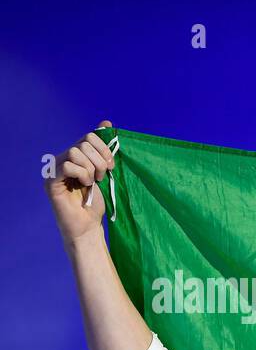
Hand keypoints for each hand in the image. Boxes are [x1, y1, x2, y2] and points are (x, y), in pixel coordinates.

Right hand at [45, 120, 114, 247]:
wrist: (88, 226)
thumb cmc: (96, 202)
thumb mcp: (104, 173)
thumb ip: (104, 151)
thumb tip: (106, 123)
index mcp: (76, 156)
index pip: (89, 136)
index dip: (104, 149)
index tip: (111, 166)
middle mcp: (63, 159)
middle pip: (84, 143)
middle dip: (99, 161)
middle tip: (101, 177)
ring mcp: (55, 169)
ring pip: (76, 152)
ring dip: (91, 169)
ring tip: (92, 182)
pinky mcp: (51, 180)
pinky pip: (67, 165)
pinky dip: (81, 175)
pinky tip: (84, 185)